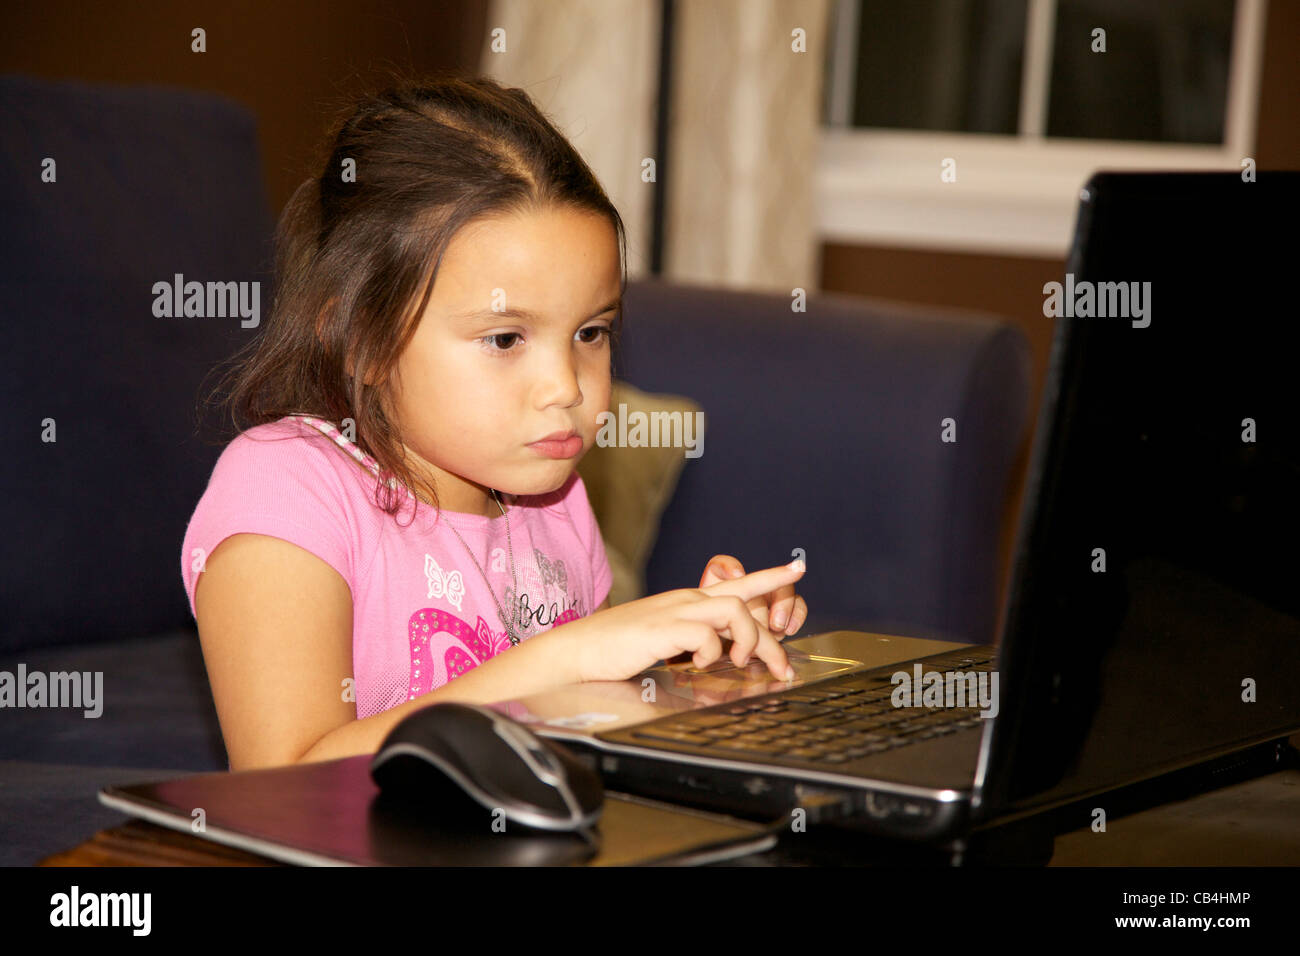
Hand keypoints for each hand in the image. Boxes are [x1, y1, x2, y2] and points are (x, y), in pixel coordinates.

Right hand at [566, 561, 807, 682]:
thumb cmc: (617, 648)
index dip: (770, 576)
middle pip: (745, 603)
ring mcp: (675, 612)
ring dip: (747, 641)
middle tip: (783, 668)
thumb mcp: (664, 638)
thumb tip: (717, 650)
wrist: (578, 651)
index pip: (737, 581)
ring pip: (734, 611)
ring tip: (738, 664)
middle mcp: (686, 600)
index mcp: (688, 601)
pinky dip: (711, 653)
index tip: (797, 568)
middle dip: (772, 639)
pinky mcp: (663, 629)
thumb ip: (691, 637)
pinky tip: (698, 664)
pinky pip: (705, 635)